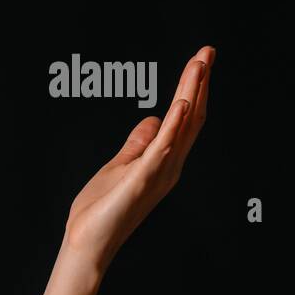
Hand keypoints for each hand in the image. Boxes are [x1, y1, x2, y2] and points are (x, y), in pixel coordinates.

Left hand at [64, 45, 212, 269]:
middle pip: (190, 117)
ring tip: (199, 66)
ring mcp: (158, 173)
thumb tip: (155, 118)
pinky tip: (180, 105)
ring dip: (190, 94)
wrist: (87, 243)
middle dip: (198, 83)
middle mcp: (169, 165)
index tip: (200, 60)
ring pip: (181, 127)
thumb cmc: (101, 209)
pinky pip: (161, 150)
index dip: (192, 89)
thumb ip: (138, 143)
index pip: (184, 118)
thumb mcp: (120, 165)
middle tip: (208, 52)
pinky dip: (173, 127)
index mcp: (163, 160)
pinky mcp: (142, 180)